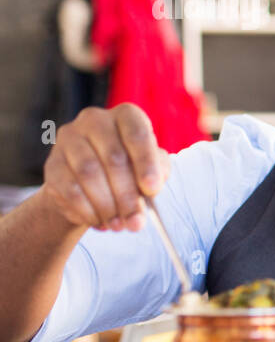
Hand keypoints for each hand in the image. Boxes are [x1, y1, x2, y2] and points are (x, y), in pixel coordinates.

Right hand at [41, 104, 169, 232]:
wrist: (91, 182)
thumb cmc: (131, 170)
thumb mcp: (151, 168)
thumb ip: (156, 175)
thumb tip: (150, 191)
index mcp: (126, 116)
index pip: (137, 134)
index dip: (146, 163)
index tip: (152, 190)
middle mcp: (94, 120)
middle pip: (114, 158)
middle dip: (128, 195)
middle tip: (136, 221)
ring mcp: (69, 139)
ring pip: (89, 174)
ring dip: (107, 205)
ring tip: (120, 225)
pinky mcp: (52, 163)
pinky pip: (69, 189)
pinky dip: (87, 210)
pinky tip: (100, 221)